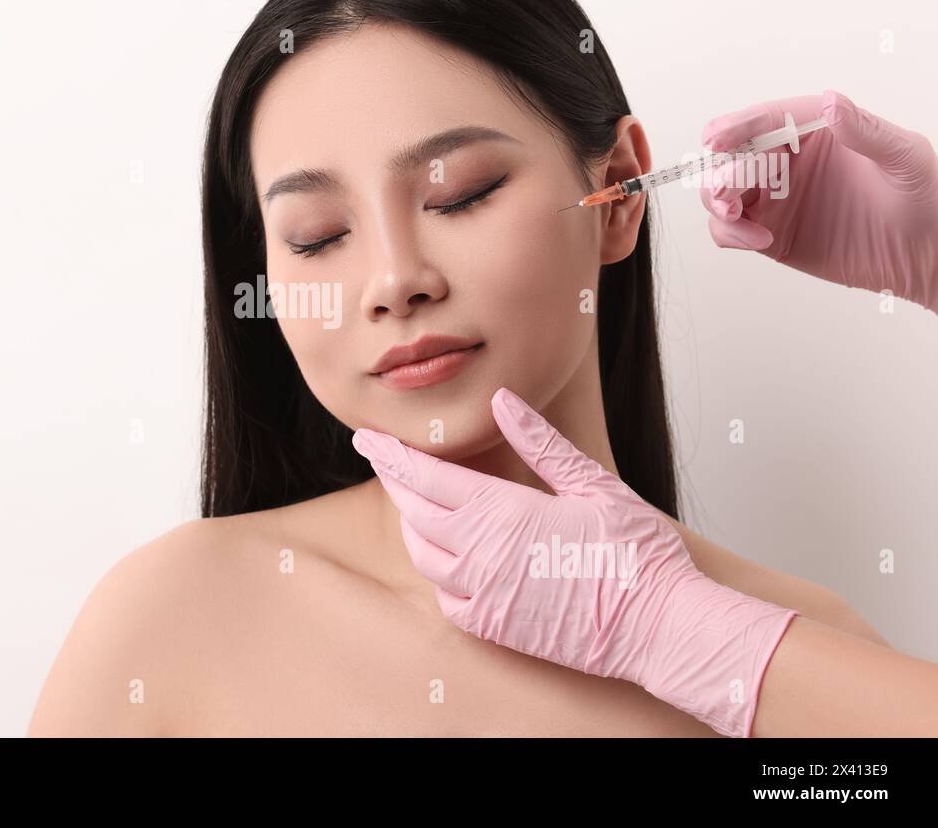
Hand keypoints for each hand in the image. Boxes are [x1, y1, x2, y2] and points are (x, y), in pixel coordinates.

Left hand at [351, 385, 797, 737]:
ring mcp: (484, 594)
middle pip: (414, 512)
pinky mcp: (496, 627)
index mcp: (501, 512)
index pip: (425, 476)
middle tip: (383, 460)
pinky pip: (447, 600)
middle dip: (394, 481)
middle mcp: (480, 554)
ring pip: (424, 557)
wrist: (660, 627)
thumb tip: (505, 402)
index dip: (392, 455)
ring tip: (415, 504)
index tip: (368, 438)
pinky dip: (440, 576)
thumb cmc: (636, 552)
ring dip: (413, 527)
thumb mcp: (592, 484)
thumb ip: (540, 443)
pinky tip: (451, 561)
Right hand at [700, 89, 937, 312]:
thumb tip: (831, 103)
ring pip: (720, 191)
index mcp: (816, 132)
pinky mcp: (768, 233)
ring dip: (716, 200)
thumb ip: (866, 130)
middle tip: (725, 188)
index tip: (717, 137)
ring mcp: (775, 198)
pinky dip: (730, 233)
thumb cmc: (924, 198)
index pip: (767, 119)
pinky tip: (759, 240)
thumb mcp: (904, 157)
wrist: (926, 255)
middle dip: (720, 169)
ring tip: (734, 213)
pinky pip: (728, 229)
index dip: (737, 125)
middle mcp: (788, 162)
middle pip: (732, 155)